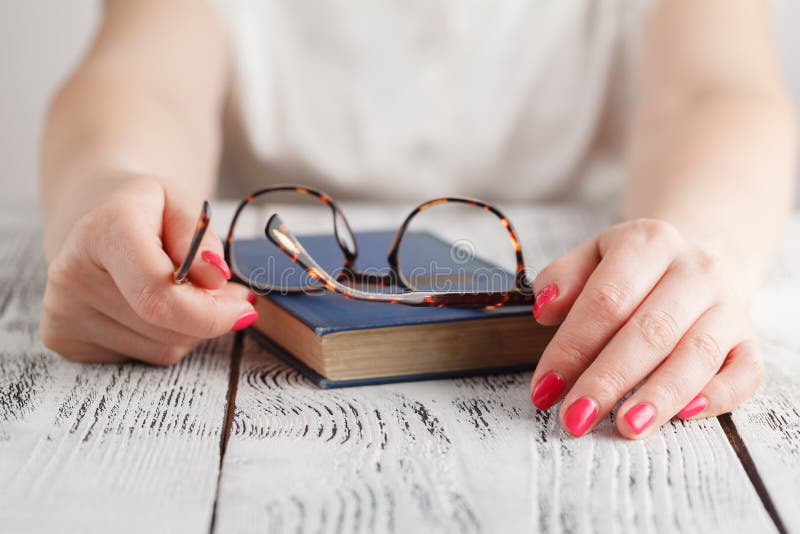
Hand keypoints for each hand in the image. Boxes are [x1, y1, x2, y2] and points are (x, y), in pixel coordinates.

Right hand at [40, 176, 256, 363]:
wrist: (88, 215)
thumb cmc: (141, 209)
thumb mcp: (180, 202)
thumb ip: (201, 239)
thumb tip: (216, 279)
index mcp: (103, 232)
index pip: (160, 297)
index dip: (210, 313)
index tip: (242, 307)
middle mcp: (73, 275)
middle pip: (168, 329)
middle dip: (208, 316)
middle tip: (217, 289)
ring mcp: (62, 312)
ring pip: (163, 349)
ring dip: (187, 328)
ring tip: (178, 291)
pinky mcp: (64, 338)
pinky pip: (143, 358)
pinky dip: (161, 337)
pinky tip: (146, 305)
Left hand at [529, 219, 762, 438]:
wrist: (704, 250)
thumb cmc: (636, 264)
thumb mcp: (593, 254)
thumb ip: (562, 278)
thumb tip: (544, 310)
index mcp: (649, 243)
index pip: (606, 300)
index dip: (571, 347)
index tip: (545, 387)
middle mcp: (695, 270)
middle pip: (650, 331)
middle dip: (608, 380)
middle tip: (576, 416)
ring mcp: (728, 305)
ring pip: (696, 354)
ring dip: (659, 396)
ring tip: (626, 426)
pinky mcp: (749, 338)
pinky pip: (744, 373)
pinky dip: (717, 396)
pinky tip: (684, 414)